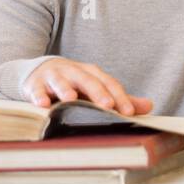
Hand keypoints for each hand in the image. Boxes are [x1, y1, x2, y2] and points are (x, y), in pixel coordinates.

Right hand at [22, 58, 152, 115]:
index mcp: (93, 73)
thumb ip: (119, 98)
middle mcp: (75, 72)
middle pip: (88, 81)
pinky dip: (38, 96)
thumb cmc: (74, 83)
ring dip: (65, 89)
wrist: (40, 71)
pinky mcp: (34, 84)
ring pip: (61, 82)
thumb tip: (149, 106)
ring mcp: (54, 76)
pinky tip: (42, 105)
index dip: (120, 97)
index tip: (129, 112)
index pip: (109, 84)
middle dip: (97, 92)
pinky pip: (36, 90)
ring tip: (71, 100)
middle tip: (107, 105)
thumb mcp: (95, 88)